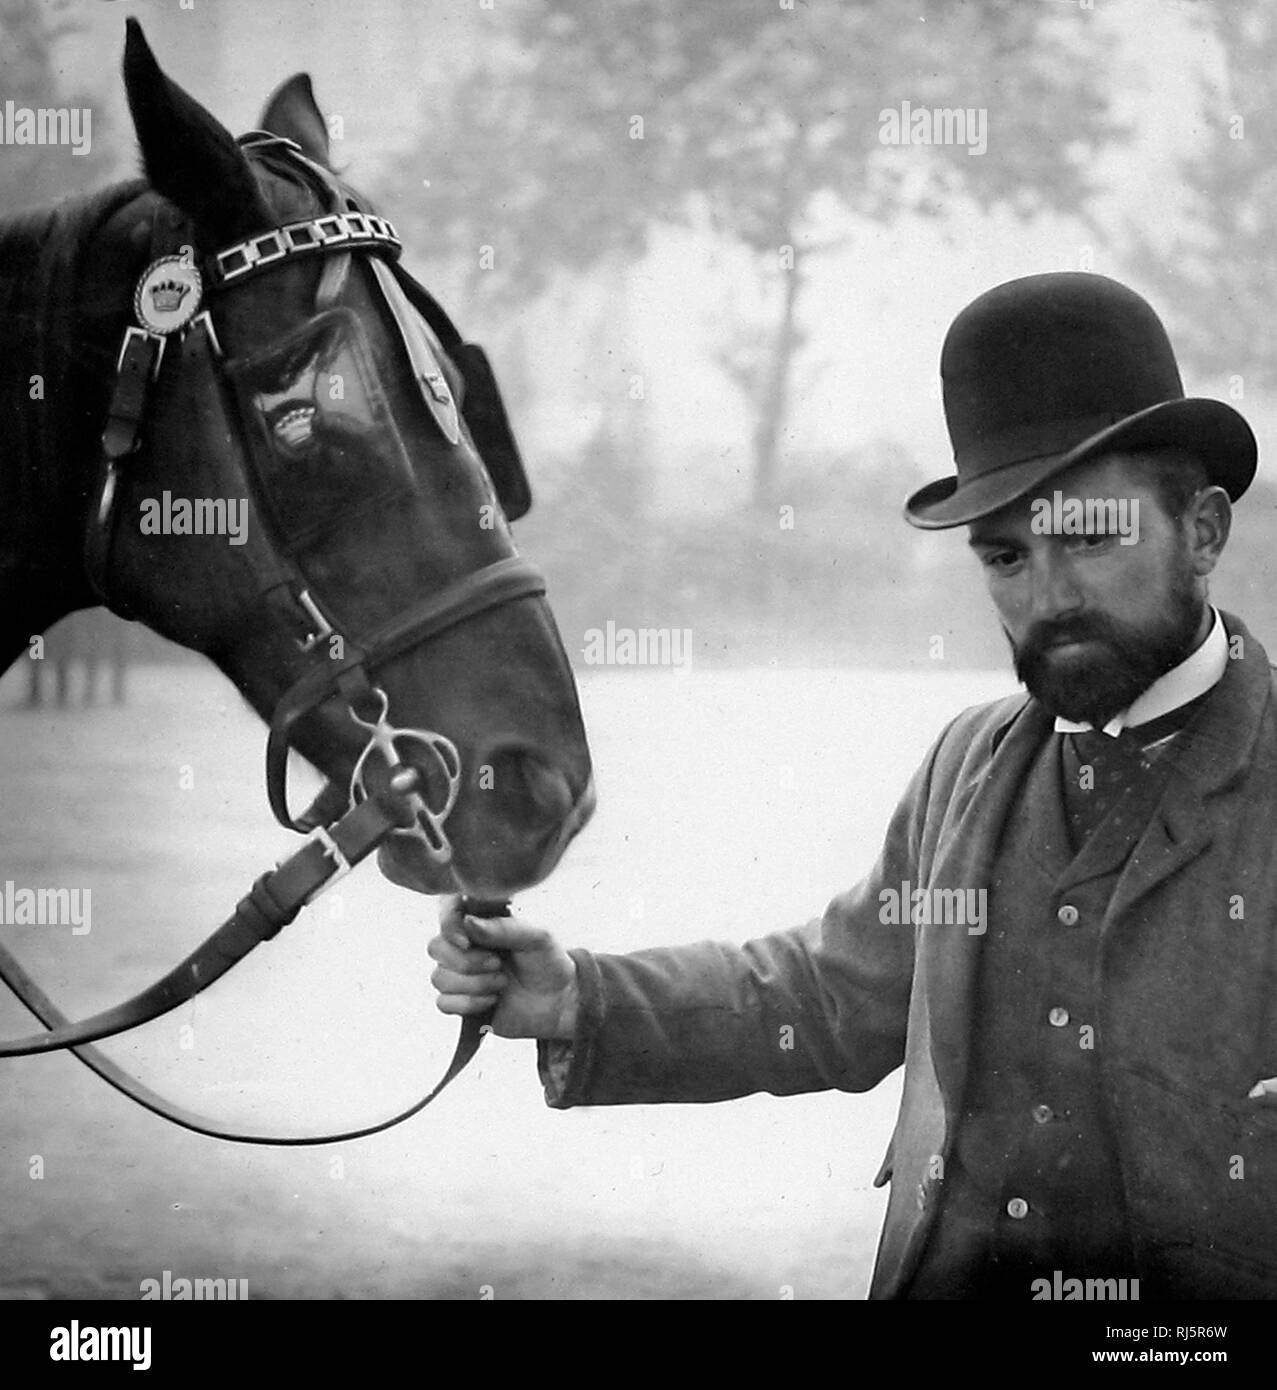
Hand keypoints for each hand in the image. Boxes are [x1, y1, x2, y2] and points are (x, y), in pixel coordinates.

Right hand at [428, 897, 578, 1039]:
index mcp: (482, 922)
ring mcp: (461, 974)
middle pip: (436, 947)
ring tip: (502, 983)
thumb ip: (503, 928)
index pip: (447, 910)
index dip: (448, 924)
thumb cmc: (549, 962)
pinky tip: (493, 1000)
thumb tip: (467, 922)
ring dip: (474, 984)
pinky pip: (443, 1003)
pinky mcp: (461, 1002)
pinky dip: (469, 1003)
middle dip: (467, 961)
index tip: (467, 941)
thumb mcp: (536, 937)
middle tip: (497, 964)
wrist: (559, 1002)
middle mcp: (466, 946)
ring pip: (439, 978)